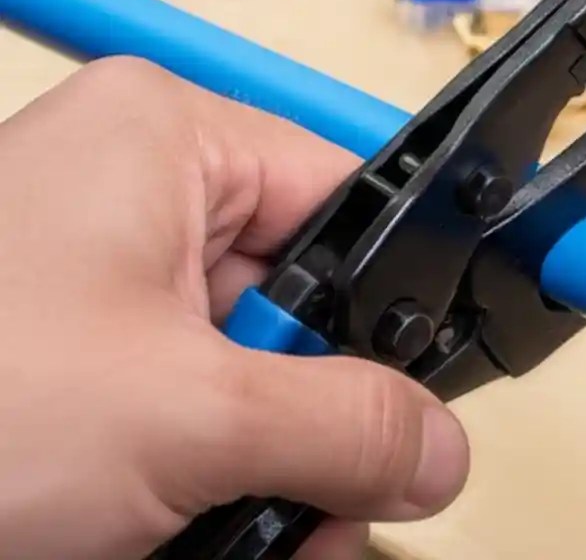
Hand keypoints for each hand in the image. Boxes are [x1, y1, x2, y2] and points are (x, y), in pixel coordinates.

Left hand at [0, 58, 468, 559]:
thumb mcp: (185, 416)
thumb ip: (346, 424)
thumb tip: (439, 447)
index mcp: (167, 140)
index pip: (347, 197)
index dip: (396, 298)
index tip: (429, 393)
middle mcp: (134, 202)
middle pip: (304, 306)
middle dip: (327, 422)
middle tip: (335, 506)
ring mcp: (96, 292)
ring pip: (250, 380)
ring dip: (276, 473)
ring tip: (271, 540)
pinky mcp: (71, 371)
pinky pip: (188, 421)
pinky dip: (213, 490)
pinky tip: (211, 540)